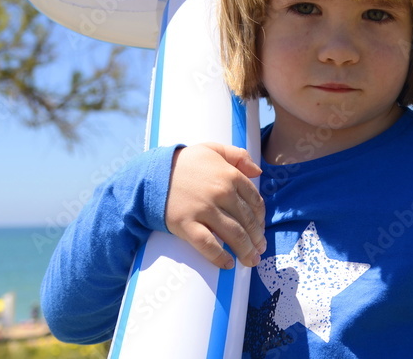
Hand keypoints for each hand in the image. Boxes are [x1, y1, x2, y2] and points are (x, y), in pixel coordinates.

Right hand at [164, 143, 265, 269]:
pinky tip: (228, 264)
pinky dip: (220, 257)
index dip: (260, 217)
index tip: (261, 227)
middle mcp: (221, 193)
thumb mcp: (213, 148)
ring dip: (246, 251)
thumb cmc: (185, 162)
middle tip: (260, 249)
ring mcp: (204, 210)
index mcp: (230, 175)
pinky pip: (208, 245)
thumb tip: (259, 172)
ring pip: (234, 235)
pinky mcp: (187, 225)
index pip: (254, 201)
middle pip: (247, 221)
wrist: (152, 173)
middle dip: (257, 238)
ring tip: (251, 260)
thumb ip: (239, 156)